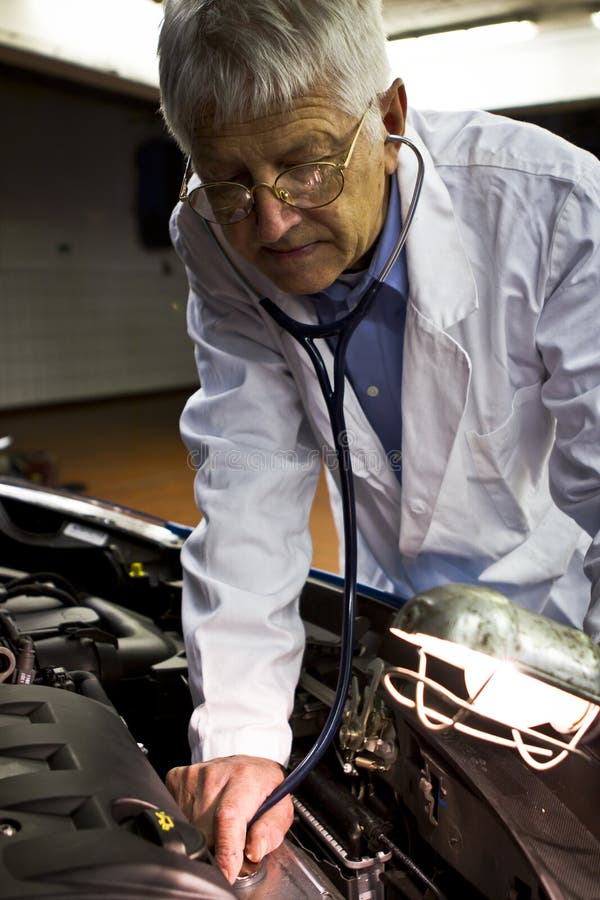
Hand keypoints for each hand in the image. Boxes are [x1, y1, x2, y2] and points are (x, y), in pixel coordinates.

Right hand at [165, 754, 292, 883]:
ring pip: (190, 826)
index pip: (229, 817)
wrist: (247, 764)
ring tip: (220, 821)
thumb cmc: (266, 789)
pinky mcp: (177, 779)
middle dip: (218, 845)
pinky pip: (177, 815)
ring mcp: (193, 775)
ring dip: (204, 834)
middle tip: (233, 837)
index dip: (226, 850)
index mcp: (246, 777)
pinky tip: (205, 813)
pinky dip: (190, 822)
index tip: (226, 874)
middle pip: (207, 829)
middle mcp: (216, 773)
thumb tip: (254, 851)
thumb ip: (271, 831)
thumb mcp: (281, 808)